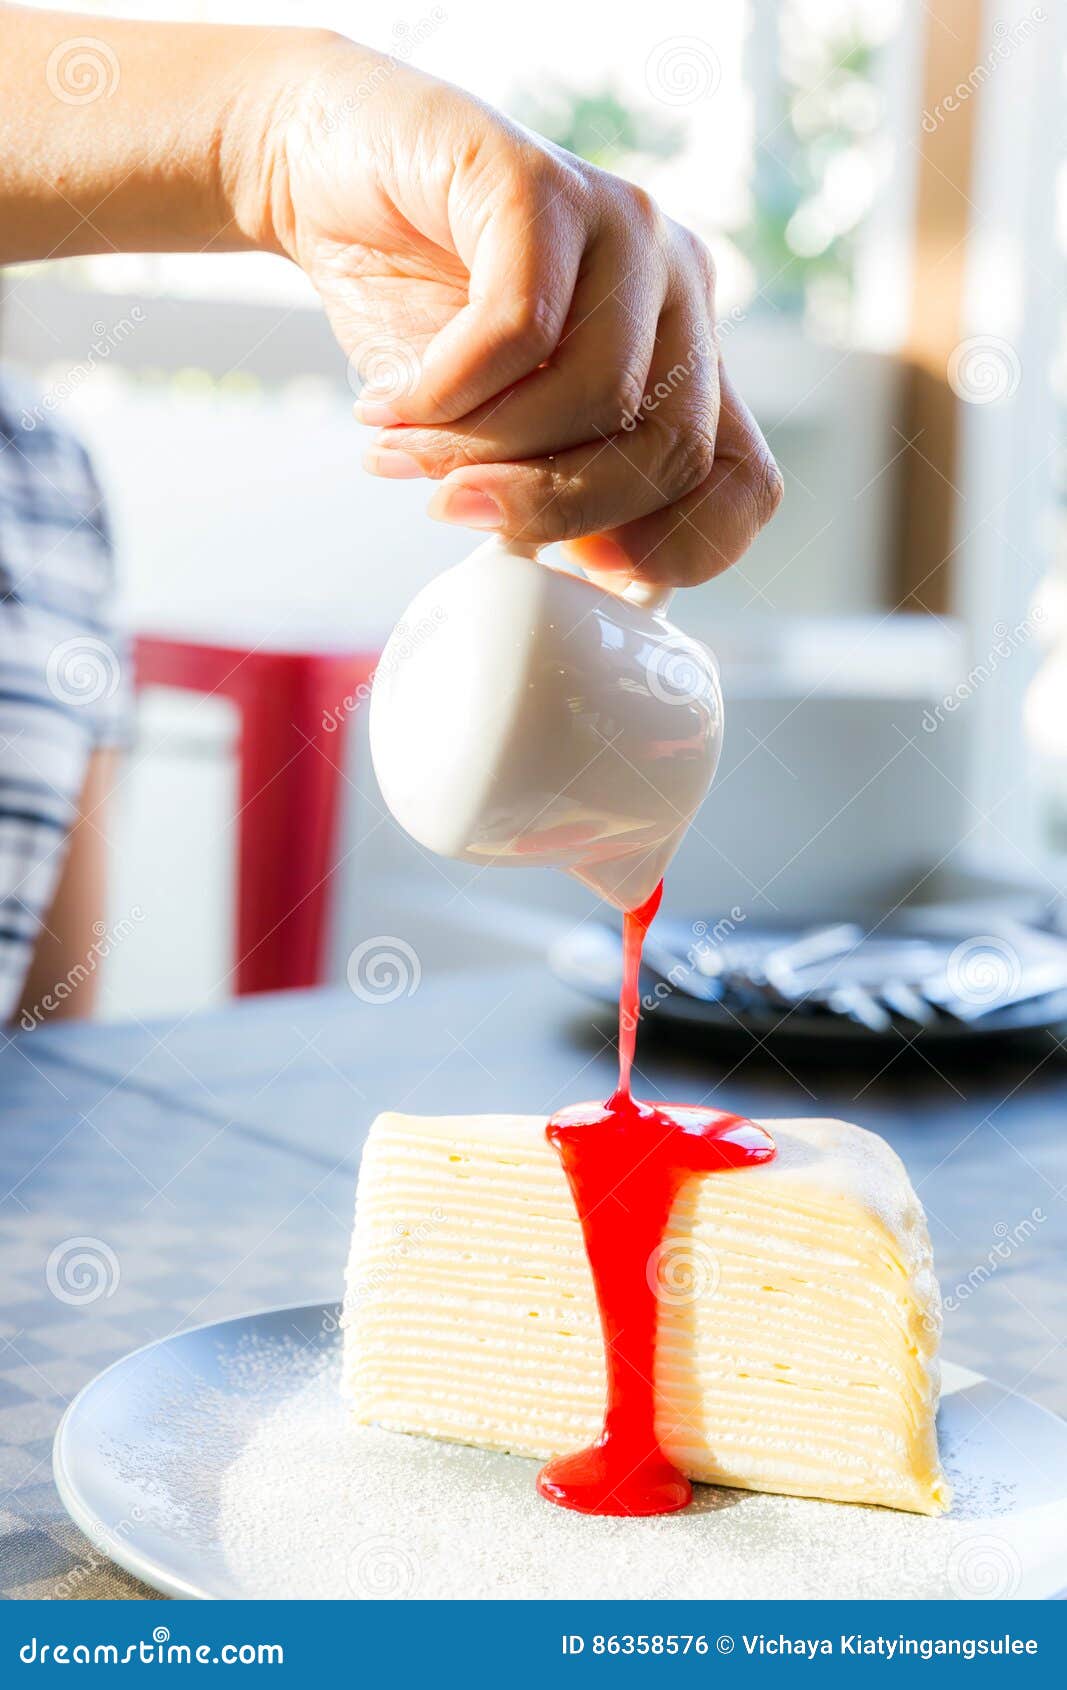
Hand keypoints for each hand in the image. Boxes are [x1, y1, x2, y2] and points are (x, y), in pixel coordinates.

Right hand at [255, 41, 782, 590]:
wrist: (316, 167)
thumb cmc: (413, 314)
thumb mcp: (497, 430)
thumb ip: (555, 486)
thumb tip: (584, 580)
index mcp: (680, 358)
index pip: (746, 482)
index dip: (677, 550)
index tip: (578, 569)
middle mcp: (676, 288)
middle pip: (670, 453)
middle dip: (552, 510)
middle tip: (452, 510)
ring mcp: (624, 228)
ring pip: (596, 397)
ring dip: (476, 450)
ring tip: (399, 448)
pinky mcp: (545, 182)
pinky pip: (518, 330)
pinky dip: (442, 392)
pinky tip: (388, 402)